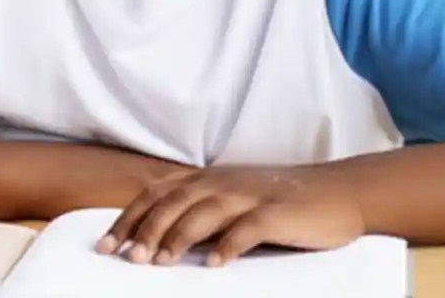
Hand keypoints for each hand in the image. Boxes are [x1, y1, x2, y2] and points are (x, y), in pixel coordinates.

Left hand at [97, 166, 363, 267]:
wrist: (339, 189)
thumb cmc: (279, 199)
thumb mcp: (232, 196)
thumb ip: (197, 208)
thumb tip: (153, 235)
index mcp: (206, 179)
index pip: (156, 194)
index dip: (128, 218)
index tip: (105, 245)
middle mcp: (222, 182)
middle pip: (172, 202)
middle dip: (145, 230)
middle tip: (126, 258)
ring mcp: (250, 194)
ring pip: (204, 212)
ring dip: (178, 237)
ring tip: (159, 263)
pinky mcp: (278, 211)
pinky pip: (248, 228)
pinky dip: (228, 245)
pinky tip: (214, 265)